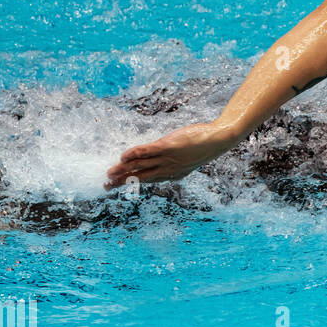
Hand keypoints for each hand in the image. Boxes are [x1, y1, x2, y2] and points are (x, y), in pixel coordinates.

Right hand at [104, 122, 239, 188]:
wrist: (219, 140)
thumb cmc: (205, 146)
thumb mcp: (189, 158)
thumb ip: (175, 161)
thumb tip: (164, 156)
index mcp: (173, 174)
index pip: (149, 179)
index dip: (133, 182)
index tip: (120, 184)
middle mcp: (168, 169)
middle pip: (141, 177)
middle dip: (123, 182)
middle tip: (107, 186)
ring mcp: (167, 158)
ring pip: (140, 166)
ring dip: (123, 170)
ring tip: (109, 173)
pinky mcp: (167, 147)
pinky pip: (146, 152)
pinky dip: (133, 154)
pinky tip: (123, 157)